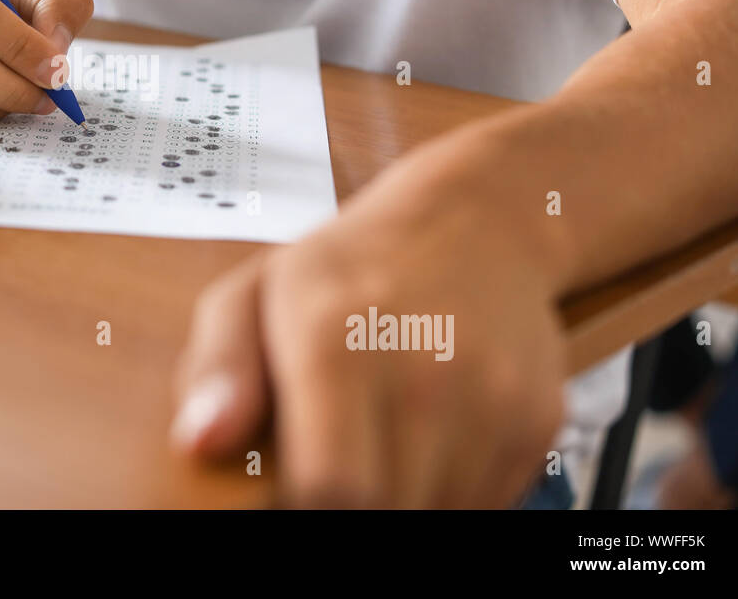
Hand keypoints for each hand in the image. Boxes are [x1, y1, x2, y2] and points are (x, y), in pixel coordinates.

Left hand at [170, 201, 565, 506]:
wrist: (475, 221)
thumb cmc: (347, 264)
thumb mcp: (254, 293)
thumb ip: (217, 369)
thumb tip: (200, 442)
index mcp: (335, 342)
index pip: (330, 490)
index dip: (303, 511)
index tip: (289, 495)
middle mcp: (423, 374)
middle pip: (384, 512)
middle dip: (350, 510)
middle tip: (327, 474)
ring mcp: (490, 400)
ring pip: (438, 516)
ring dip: (400, 505)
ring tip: (376, 452)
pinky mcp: (537, 421)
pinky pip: (486, 503)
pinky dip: (447, 496)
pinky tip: (424, 449)